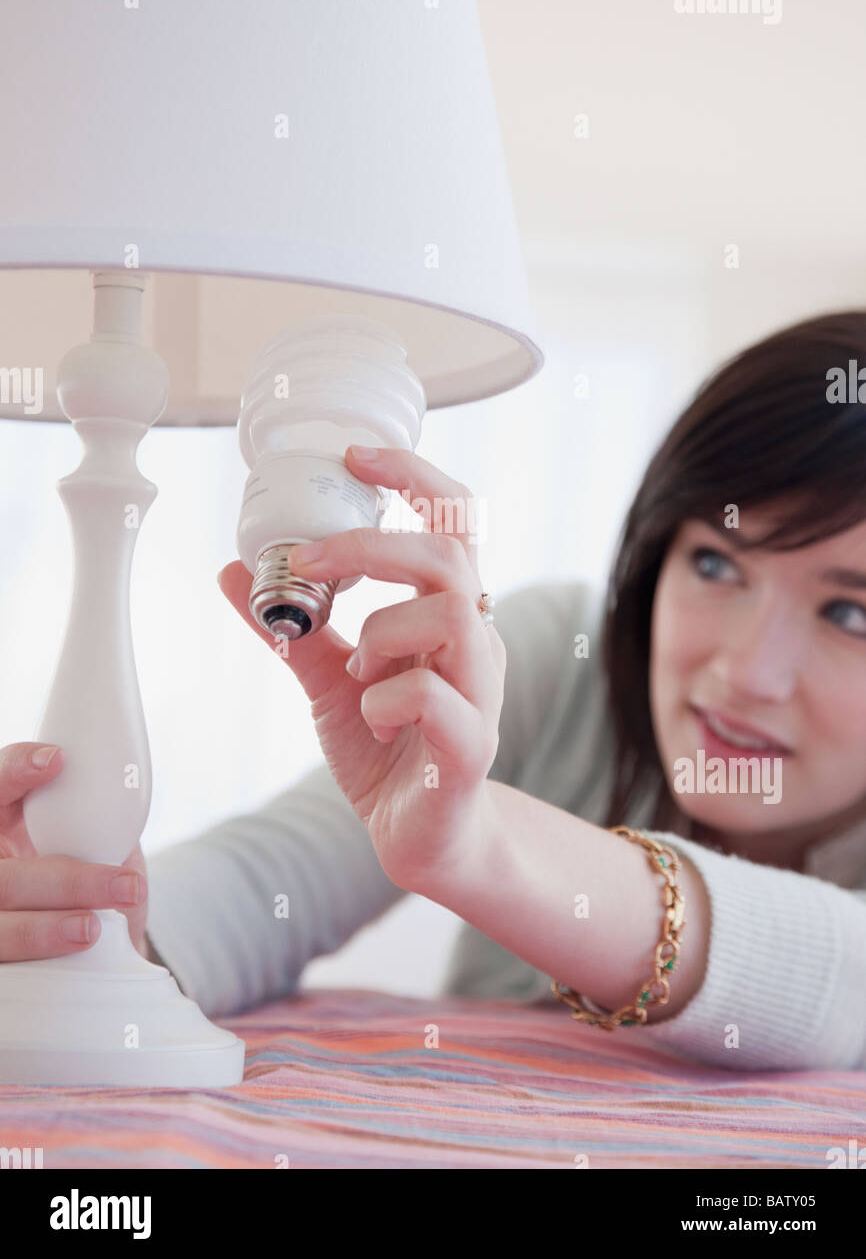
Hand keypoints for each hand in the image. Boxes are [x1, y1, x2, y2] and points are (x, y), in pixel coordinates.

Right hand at [0, 743, 148, 960]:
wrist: (100, 952)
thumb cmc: (98, 883)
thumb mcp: (102, 842)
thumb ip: (103, 818)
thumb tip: (130, 785)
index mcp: (5, 823)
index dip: (16, 770)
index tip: (57, 760)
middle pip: (2, 874)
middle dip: (64, 880)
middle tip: (125, 886)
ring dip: (44, 929)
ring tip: (94, 928)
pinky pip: (3, 963)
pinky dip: (32, 961)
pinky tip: (70, 960)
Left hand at [219, 446, 505, 892]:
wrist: (423, 840)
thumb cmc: (389, 748)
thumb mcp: (330, 678)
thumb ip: (292, 628)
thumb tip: (232, 571)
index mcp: (449, 614)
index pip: (453, 521)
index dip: (412, 476)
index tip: (353, 456)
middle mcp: (476, 643)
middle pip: (449, 556)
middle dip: (370, 547)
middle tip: (309, 563)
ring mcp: (482, 694)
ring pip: (452, 617)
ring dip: (381, 631)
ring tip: (356, 668)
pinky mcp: (472, 748)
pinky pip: (438, 699)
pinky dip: (387, 699)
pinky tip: (372, 717)